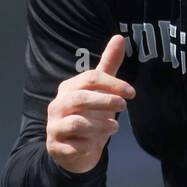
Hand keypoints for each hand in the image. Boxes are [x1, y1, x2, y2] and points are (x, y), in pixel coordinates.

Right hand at [45, 35, 134, 173]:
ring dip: (101, 125)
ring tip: (114, 126)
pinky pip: (74, 146)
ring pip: (77, 123)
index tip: (132, 93)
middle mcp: (58, 105)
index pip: (90, 78)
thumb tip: (120, 37)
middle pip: (81, 98)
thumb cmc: (89, 115)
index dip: (114, 83)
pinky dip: (87, 145)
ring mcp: (54, 126)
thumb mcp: (99, 90)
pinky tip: (94, 144)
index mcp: (69, 88)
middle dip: (106, 101)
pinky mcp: (56, 147)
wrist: (73, 150)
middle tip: (124, 106)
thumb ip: (108, 65)